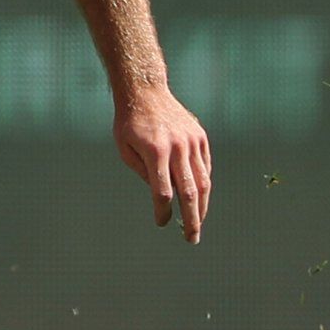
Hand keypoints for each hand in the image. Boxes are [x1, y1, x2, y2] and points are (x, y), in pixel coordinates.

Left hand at [114, 88, 211, 243]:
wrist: (146, 91)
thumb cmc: (130, 123)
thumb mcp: (125, 149)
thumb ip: (142, 173)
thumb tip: (162, 196)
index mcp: (155, 151)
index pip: (162, 191)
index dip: (163, 211)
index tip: (161, 223)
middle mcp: (177, 147)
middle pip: (189, 192)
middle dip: (192, 219)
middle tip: (191, 238)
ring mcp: (192, 142)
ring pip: (202, 182)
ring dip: (202, 207)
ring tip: (197, 225)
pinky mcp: (200, 138)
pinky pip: (205, 167)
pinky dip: (203, 186)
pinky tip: (199, 200)